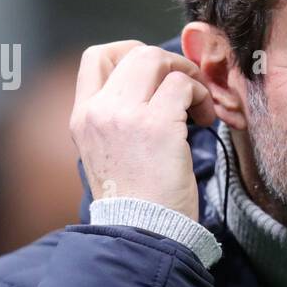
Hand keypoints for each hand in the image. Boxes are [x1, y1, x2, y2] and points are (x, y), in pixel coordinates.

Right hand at [69, 41, 215, 222]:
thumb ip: (119, 119)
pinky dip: (201, 96)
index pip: (95, 57)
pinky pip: (184, 85)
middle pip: (134, 52)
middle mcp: (97, 111)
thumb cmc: (137, 202)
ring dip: (188, 76)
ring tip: (198, 106)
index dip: (131, 52)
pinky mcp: (156, 125)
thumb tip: (155, 89)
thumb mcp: (110, 154)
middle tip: (187, 87)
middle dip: (169, 62)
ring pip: (158, 60)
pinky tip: (205, 121)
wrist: (142, 233)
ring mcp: (124, 115)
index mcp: (82, 117)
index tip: (157, 73)